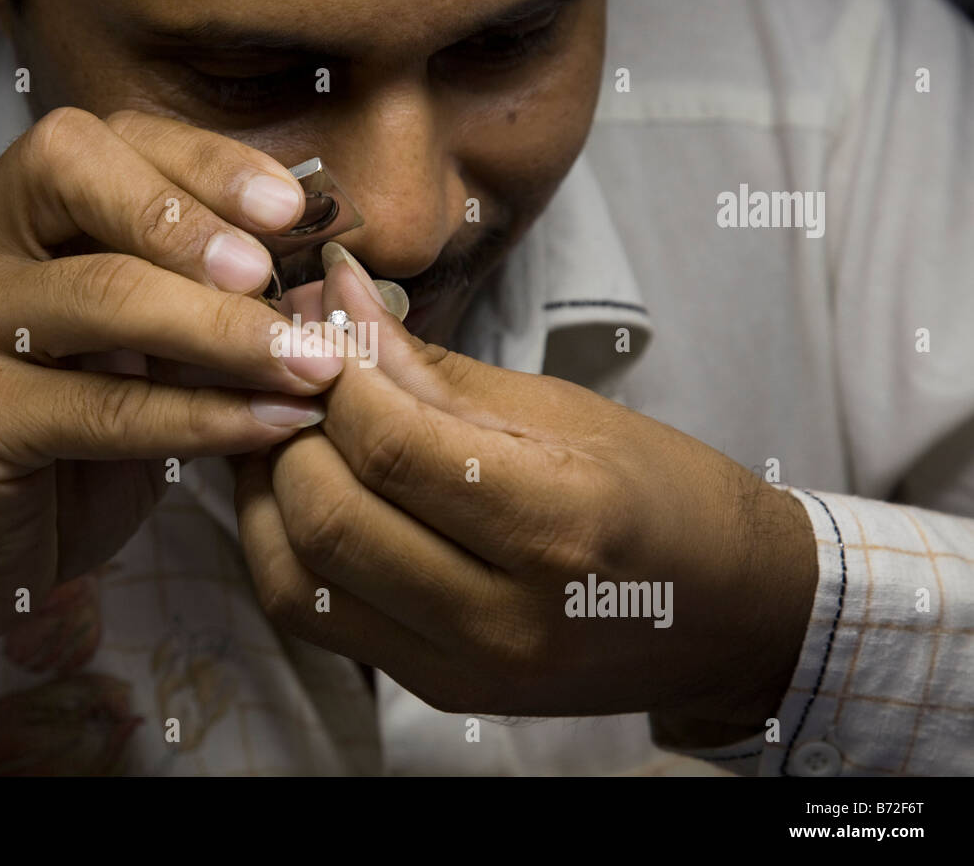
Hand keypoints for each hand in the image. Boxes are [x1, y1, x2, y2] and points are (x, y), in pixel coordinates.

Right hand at [0, 108, 345, 740]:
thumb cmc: (71, 438)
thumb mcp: (142, 350)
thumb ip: (202, 299)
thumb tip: (319, 282)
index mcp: (16, 206)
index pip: (108, 138)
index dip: (205, 162)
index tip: (291, 207)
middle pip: (78, 174)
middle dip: (193, 218)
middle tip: (274, 272)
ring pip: (103, 294)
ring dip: (226, 329)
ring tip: (313, 363)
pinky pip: (104, 409)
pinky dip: (202, 416)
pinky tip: (273, 424)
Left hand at [234, 249, 817, 741]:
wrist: (726, 615)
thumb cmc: (662, 493)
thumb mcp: (563, 412)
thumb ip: (433, 371)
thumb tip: (336, 305)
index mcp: (559, 527)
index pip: (392, 448)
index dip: (335, 378)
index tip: (319, 327)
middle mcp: (506, 618)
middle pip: (330, 520)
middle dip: (287, 434)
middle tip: (293, 378)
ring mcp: (465, 669)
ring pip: (300, 581)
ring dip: (269, 494)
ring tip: (286, 431)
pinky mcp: (438, 690)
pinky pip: (317, 617)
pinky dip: (287, 549)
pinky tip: (305, 493)